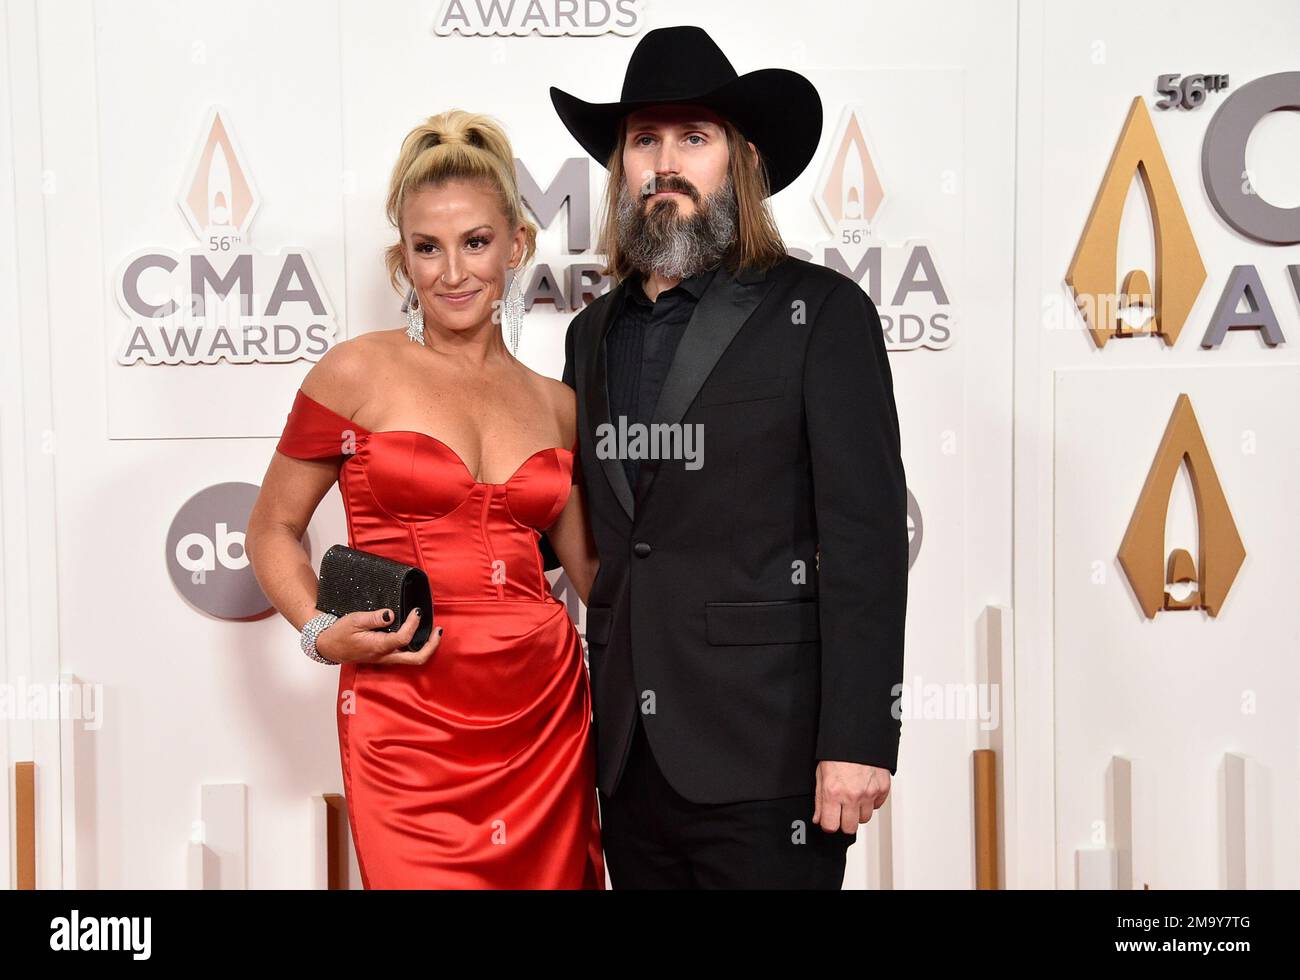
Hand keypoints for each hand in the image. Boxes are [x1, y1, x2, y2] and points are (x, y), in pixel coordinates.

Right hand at [315, 607, 441, 665]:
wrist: (328, 646)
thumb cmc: (340, 633)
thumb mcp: (355, 620)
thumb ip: (375, 618)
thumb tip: (391, 614)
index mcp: (378, 647)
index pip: (404, 639)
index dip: (413, 624)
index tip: (416, 610)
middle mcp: (385, 656)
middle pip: (417, 658)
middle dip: (431, 645)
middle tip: (438, 630)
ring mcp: (386, 658)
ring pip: (413, 659)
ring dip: (426, 647)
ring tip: (433, 631)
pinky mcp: (385, 656)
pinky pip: (406, 655)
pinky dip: (417, 646)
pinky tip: (418, 634)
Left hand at [812, 760, 890, 835]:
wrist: (856, 736)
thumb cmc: (837, 753)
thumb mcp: (821, 774)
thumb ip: (820, 799)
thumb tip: (818, 818)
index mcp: (834, 792)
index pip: (831, 826)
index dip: (829, 824)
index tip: (829, 820)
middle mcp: (852, 795)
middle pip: (850, 828)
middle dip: (844, 822)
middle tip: (842, 812)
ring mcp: (869, 793)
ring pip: (865, 818)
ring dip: (858, 812)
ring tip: (853, 798)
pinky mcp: (882, 788)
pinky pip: (877, 805)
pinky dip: (871, 801)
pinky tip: (864, 790)